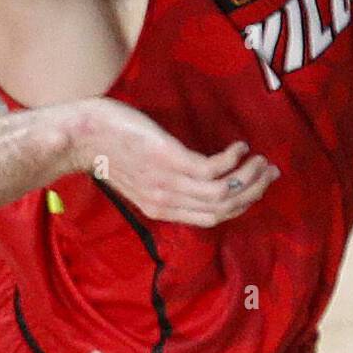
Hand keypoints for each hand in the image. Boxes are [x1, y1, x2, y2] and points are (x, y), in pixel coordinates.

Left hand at [65, 97, 279, 227]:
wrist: (81, 135)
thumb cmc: (108, 146)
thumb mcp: (138, 174)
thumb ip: (164, 180)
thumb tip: (192, 171)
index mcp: (160, 209)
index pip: (212, 218)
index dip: (241, 204)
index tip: (259, 186)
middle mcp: (167, 202)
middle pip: (223, 208)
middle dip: (253, 191)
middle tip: (271, 171)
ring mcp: (168, 182)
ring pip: (223, 192)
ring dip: (249, 176)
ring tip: (261, 159)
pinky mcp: (168, 159)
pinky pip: (212, 169)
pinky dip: (233, 160)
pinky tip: (239, 146)